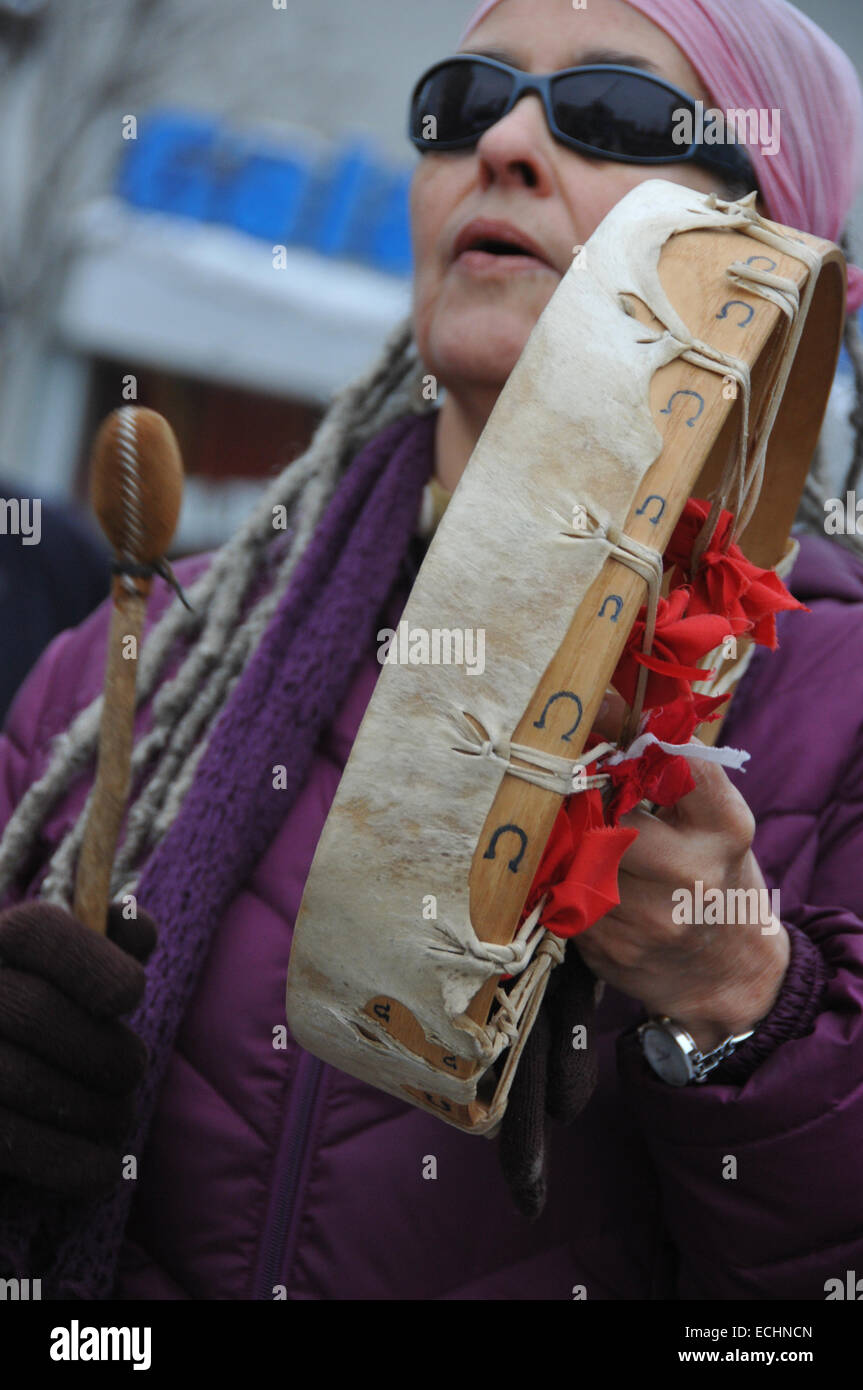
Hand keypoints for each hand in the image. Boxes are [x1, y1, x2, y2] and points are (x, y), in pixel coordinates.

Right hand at [0, 901, 156, 1199]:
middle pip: (32, 1009)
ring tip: (118, 1118)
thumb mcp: (75, 980)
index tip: (132, 994)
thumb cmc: (46, 1035)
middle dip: (103, 1047)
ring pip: (20, 1081)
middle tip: (133, 1068)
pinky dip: (65, 1161)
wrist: (2, 1090)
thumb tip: (137, 927)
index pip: (35, 931)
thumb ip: (110, 945)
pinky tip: (98, 1169)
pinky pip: (9, 1143)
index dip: (88, 959)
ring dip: (93, 1109)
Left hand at [575, 694, 789, 1050]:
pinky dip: (561, 874)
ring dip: (568, 834)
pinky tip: (576, 872)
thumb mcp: (718, 820)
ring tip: (576, 828)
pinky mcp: (609, 944)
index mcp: (725, 826)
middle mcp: (690, 871)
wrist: (729, 975)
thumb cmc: (719, 877)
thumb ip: (675, 768)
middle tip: (571, 778)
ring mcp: (648, 915)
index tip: (597, 706)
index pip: (669, 759)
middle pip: (606, 805)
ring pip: (576, 847)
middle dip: (585, 792)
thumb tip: (607, 703)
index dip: (624, 727)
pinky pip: (562, 889)